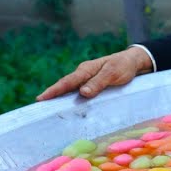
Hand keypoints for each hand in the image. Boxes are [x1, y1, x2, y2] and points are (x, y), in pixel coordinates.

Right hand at [36, 47, 154, 100]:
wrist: (133, 62)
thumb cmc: (123, 66)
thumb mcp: (113, 73)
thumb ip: (98, 82)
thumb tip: (82, 93)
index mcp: (86, 70)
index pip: (67, 82)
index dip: (54, 91)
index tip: (41, 98)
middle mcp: (84, 74)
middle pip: (65, 86)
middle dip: (51, 94)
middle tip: (38, 105)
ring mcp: (87, 79)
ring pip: (70, 89)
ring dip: (60, 98)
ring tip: (48, 108)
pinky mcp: (92, 84)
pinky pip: (78, 92)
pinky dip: (71, 98)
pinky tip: (67, 106)